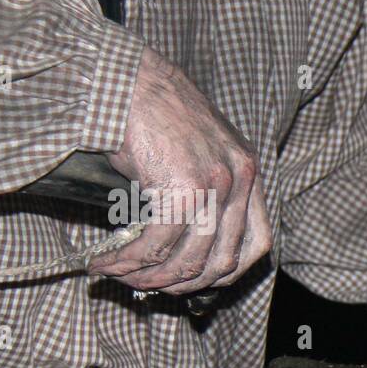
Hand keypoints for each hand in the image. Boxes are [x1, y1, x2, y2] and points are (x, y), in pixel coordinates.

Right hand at [90, 47, 271, 293]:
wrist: (130, 80)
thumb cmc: (156, 116)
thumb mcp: (197, 155)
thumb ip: (204, 196)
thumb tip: (180, 251)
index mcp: (249, 175)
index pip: (258, 244)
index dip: (228, 271)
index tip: (199, 282)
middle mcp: (240, 181)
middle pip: (222, 260)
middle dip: (184, 284)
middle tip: (151, 287)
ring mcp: (215, 185)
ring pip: (188, 258)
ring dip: (152, 277)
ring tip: (122, 277)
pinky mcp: (182, 187)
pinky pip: (157, 242)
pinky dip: (130, 260)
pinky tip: (109, 262)